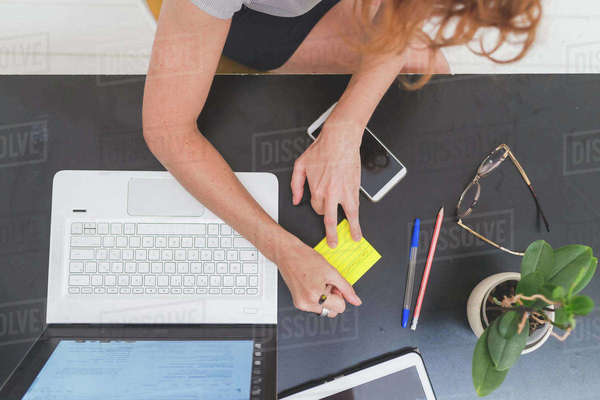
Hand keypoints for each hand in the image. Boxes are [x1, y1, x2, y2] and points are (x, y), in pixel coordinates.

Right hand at [277, 237, 361, 316]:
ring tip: (318, 283)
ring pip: (323, 309)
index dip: (340, 295)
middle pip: (332, 312)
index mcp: (316, 296)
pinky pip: (314, 305)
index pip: (340, 308)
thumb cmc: (305, 258)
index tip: (334, 285)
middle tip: (326, 283)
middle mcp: (307, 303)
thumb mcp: (332, 272)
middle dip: (333, 299)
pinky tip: (312, 284)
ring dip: (325, 298)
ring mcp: (301, 304)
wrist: (287, 253)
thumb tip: (356, 301)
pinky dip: (317, 297)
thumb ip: (346, 288)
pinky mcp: (298, 303)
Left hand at [291, 119, 362, 246]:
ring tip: (353, 238)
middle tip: (333, 243)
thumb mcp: (300, 166)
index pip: (317, 208)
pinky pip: (356, 207)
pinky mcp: (355, 189)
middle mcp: (331, 194)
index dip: (319, 208)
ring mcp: (344, 192)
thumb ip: (296, 185)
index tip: (321, 206)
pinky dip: (358, 218)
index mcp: (317, 190)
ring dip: (350, 229)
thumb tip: (295, 199)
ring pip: (347, 217)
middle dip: (331, 234)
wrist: (340, 140)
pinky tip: (358, 224)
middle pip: (330, 219)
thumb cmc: (322, 150)